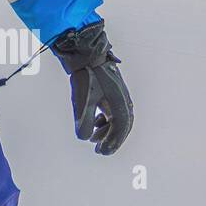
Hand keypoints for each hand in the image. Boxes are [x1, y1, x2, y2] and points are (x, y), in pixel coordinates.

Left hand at [51, 20, 133, 154]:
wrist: (86, 53)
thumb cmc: (86, 75)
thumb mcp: (82, 99)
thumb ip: (83, 120)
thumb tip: (84, 138)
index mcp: (120, 103)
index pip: (120, 129)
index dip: (112, 143)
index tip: (101, 152)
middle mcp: (123, 101)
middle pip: (122, 126)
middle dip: (111, 140)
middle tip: (100, 151)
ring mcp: (119, 96)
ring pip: (117, 119)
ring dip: (107, 130)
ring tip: (93, 137)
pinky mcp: (112, 92)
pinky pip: (113, 111)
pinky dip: (105, 120)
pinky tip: (94, 122)